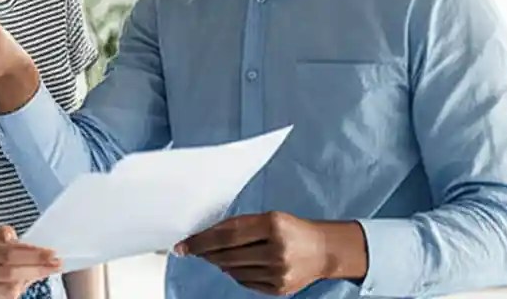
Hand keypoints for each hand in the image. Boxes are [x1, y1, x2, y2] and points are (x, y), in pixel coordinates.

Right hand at [0, 226, 60, 298]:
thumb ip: (4, 236)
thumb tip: (28, 247)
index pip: (6, 253)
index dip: (32, 255)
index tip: (52, 253)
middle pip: (9, 275)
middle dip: (36, 270)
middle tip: (56, 263)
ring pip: (7, 292)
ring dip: (29, 281)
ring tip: (41, 270)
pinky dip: (18, 290)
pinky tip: (26, 280)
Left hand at [175, 212, 366, 295]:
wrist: (324, 250)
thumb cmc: (292, 229)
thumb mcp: (269, 217)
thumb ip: (239, 226)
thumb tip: (205, 238)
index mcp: (272, 225)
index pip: (226, 234)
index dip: (200, 241)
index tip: (183, 245)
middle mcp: (276, 250)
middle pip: (227, 255)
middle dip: (205, 253)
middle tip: (192, 249)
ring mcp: (278, 273)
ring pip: (233, 271)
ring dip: (221, 263)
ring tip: (218, 255)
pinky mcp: (279, 289)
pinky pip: (245, 283)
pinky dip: (236, 274)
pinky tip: (238, 265)